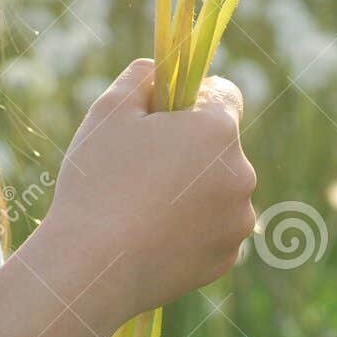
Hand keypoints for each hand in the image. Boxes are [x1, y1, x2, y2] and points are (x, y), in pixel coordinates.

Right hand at [34, 58, 256, 327]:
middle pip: (218, 146)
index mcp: (219, 131)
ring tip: (141, 205)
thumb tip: (160, 70)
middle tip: (141, 165)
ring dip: (192, 189)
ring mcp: (238, 221)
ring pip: (217, 189)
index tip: (163, 115)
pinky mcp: (226, 259)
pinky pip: (212, 229)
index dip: (192, 99)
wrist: (93, 267)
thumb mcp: (109, 109)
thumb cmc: (99, 180)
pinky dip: (190, 228)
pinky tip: (151, 235)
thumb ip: (142, 75)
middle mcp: (242, 174)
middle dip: (189, 148)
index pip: (225, 95)